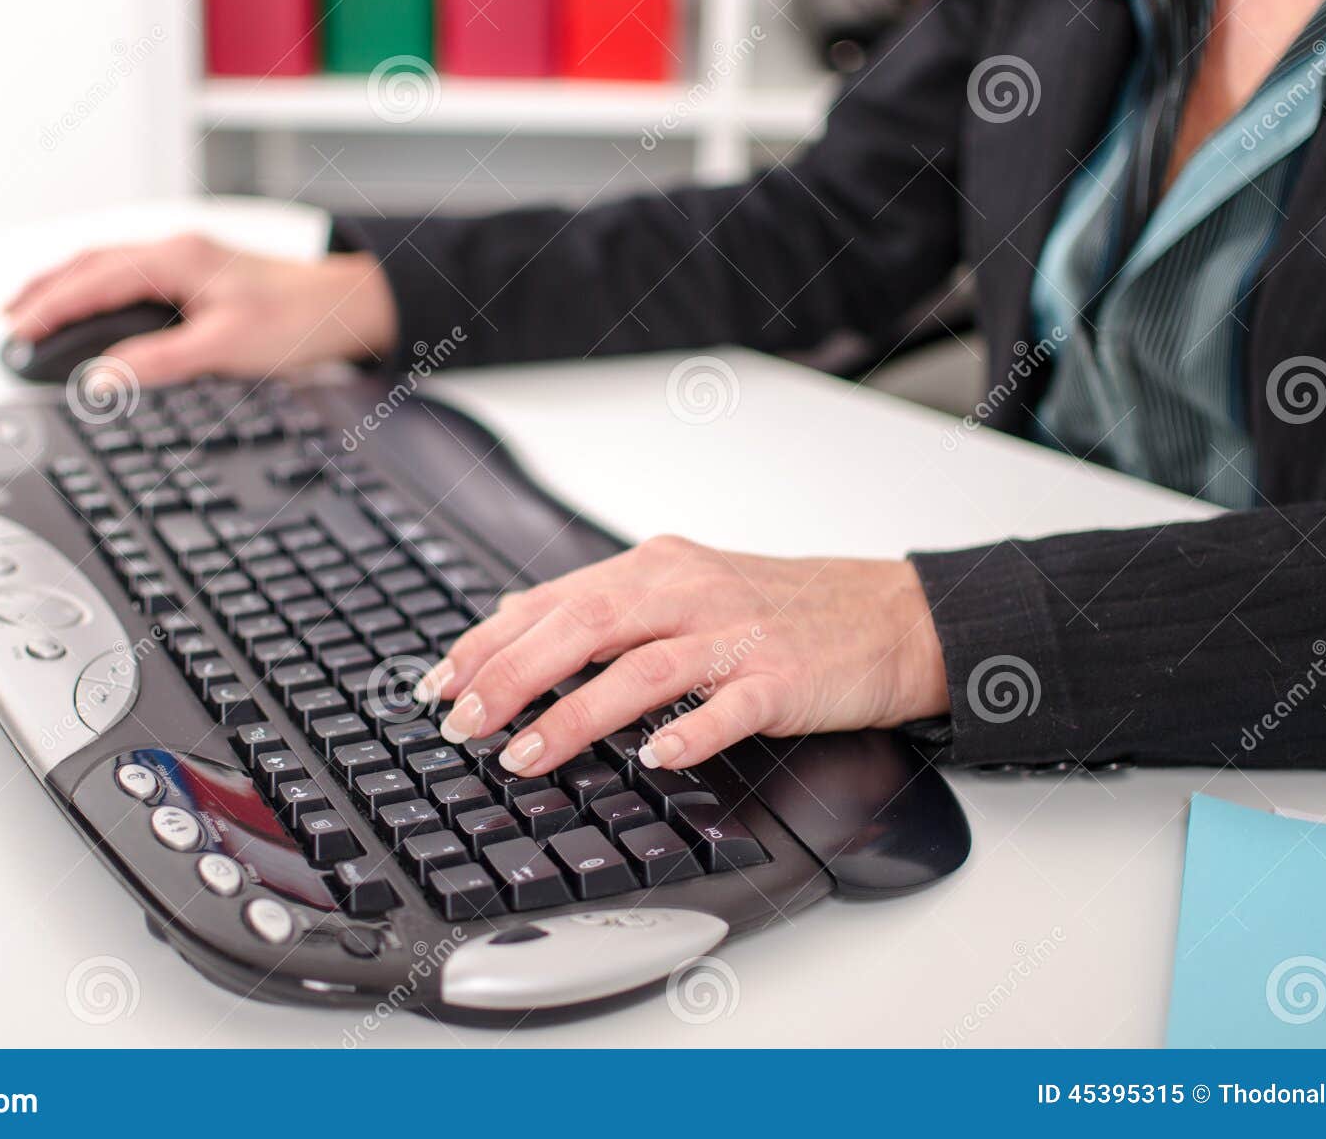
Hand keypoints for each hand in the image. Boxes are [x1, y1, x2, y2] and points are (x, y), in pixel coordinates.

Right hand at [3, 233, 398, 384]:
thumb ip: (159, 362)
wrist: (346, 306)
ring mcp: (184, 259)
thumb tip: (101, 380)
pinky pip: (126, 274)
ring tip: (30, 313)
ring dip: (64, 287)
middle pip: (88, 265)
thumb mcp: (225, 346)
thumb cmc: (297, 319)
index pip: (91, 280)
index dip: (48, 308)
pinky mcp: (195, 275)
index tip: (14, 332)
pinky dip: (94, 289)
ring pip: (104, 266)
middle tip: (6, 323)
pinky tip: (89, 308)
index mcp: (175, 258)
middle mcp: (174, 250)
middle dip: (42, 291)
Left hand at [415, 535, 950, 777]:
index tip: (440, 684)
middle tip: (464, 723)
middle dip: (512, 677)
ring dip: (576, 715)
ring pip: (641, 669)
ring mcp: (736, 636)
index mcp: (654, 569)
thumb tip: (508, 617)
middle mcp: (687, 593)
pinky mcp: (783, 678)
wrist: (885, 616)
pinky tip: (654, 757)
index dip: (489, 644)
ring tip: (526, 756)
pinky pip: (729, 707)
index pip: (552, 601)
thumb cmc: (775, 608)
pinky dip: (689, 731)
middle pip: (583, 626)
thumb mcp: (679, 588)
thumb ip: (597, 603)